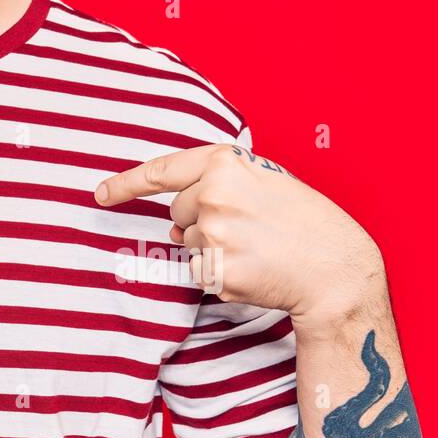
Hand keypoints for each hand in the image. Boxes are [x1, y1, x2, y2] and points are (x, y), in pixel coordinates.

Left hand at [94, 143, 383, 327]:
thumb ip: (216, 186)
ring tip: (256, 248)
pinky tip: (252, 269)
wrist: (337, 269)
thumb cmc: (304, 221)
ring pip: (187, 243)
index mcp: (224, 163)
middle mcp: (212, 194)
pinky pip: (198, 271)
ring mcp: (213, 233)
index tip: (101, 193)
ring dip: (211, 248)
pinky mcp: (216, 270)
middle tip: (247, 227)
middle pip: (176, 212)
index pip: (160, 171)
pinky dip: (218, 274)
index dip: (125, 184)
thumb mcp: (263, 181)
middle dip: (200, 221)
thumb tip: (173, 222)